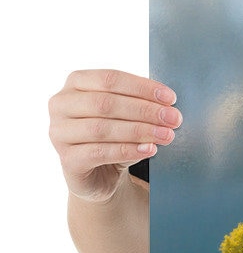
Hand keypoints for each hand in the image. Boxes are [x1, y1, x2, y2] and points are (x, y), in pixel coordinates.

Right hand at [49, 69, 181, 202]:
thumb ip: (141, 103)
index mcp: (76, 83)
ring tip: (167, 135)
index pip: (110, 79)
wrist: (101, 174)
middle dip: (145, 110)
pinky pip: (99, 153)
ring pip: (102, 128)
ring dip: (140, 131)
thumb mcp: (127, 114)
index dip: (142, 87)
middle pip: (106, 103)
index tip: (170, 98)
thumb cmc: (115, 136)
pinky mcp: (67, 160)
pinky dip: (128, 150)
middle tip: (173, 119)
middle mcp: (61, 105)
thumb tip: (169, 106)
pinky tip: (149, 149)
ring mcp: (59, 133)